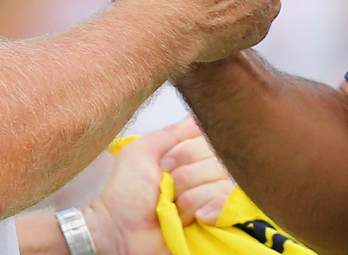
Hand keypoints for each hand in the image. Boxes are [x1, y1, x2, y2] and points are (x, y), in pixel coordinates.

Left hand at [87, 117, 223, 254]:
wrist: (120, 231)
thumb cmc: (126, 193)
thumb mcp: (141, 152)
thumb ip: (170, 133)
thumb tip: (197, 115)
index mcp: (185, 160)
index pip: (209, 143)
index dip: (188, 154)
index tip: (165, 164)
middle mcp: (200, 178)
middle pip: (217, 165)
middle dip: (187, 178)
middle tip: (165, 189)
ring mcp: (208, 201)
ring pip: (221, 186)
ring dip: (191, 199)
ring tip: (173, 208)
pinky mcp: (213, 224)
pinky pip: (227, 208)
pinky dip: (213, 211)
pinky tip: (197, 219)